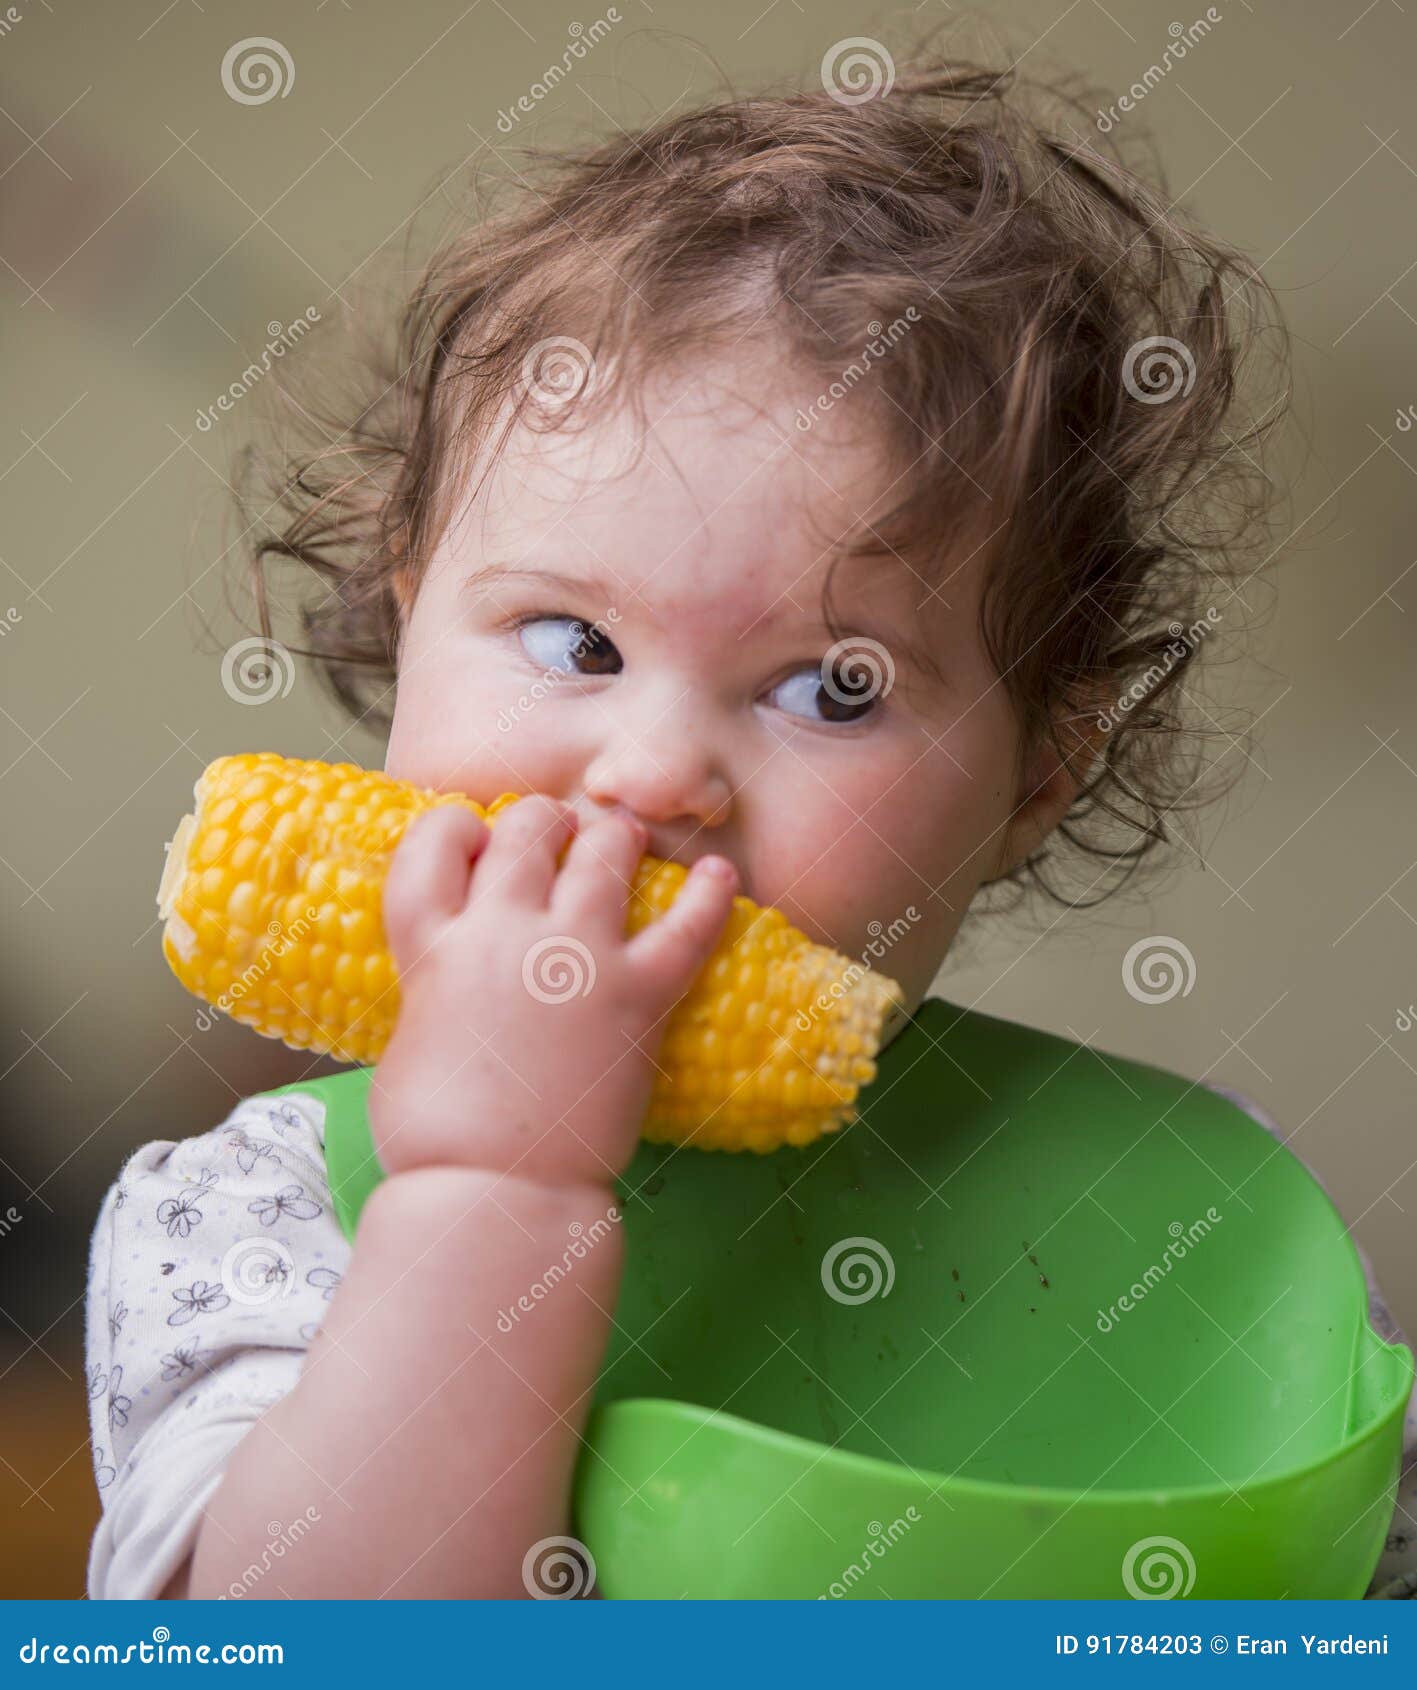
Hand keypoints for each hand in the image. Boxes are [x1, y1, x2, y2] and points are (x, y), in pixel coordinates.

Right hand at [368, 796, 738, 1188]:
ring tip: (622, 837)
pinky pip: (687, 927)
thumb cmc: (434, 1138)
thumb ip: (433, 987)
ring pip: (604, 854)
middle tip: (557, 833)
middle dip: (543, 821)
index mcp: (435, 945)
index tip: (473, 836)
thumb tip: (448, 980)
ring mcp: (578, 957)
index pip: (434, 842)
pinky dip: (709, 895)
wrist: (496, 1189)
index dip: (453, 825)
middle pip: (528, 830)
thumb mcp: (408, 1039)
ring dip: (614, 837)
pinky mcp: (639, 993)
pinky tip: (720, 874)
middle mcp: (506, 930)